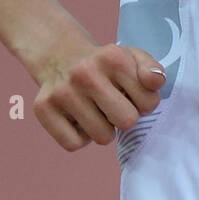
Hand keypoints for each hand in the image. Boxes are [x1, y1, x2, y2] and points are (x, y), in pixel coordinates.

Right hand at [32, 31, 165, 150]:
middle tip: (114, 105)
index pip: (149, 103)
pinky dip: (79, 137)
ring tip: (95, 109)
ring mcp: (62, 91)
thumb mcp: (133, 58)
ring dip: (103, 129)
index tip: (132, 94)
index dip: (145, 103)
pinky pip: (73, 144)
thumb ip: (152, 71)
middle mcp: (85, 73)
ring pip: (102, 137)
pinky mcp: (43, 108)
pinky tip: (78, 118)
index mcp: (113, 57)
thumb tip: (155, 82)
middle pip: (126, 122)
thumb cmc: (105, 65)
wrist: (60, 55)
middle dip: (125, 118)